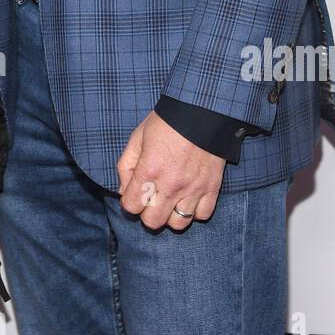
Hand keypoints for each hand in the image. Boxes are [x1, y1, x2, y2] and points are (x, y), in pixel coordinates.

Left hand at [117, 111, 224, 231]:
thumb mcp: (138, 137)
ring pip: (178, 224)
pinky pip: (203, 215)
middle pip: (153, 222)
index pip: (131, 207)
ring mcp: (193, 188)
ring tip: (171, 201)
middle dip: (147, 213)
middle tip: (151, 199)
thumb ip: (126, 165)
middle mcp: (170, 184)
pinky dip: (195, 211)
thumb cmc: (167, 122)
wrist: (202, 111)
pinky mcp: (212, 188)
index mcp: (149, 170)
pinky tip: (189, 198)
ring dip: (171, 215)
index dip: (129, 202)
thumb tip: (123, 191)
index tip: (135, 194)